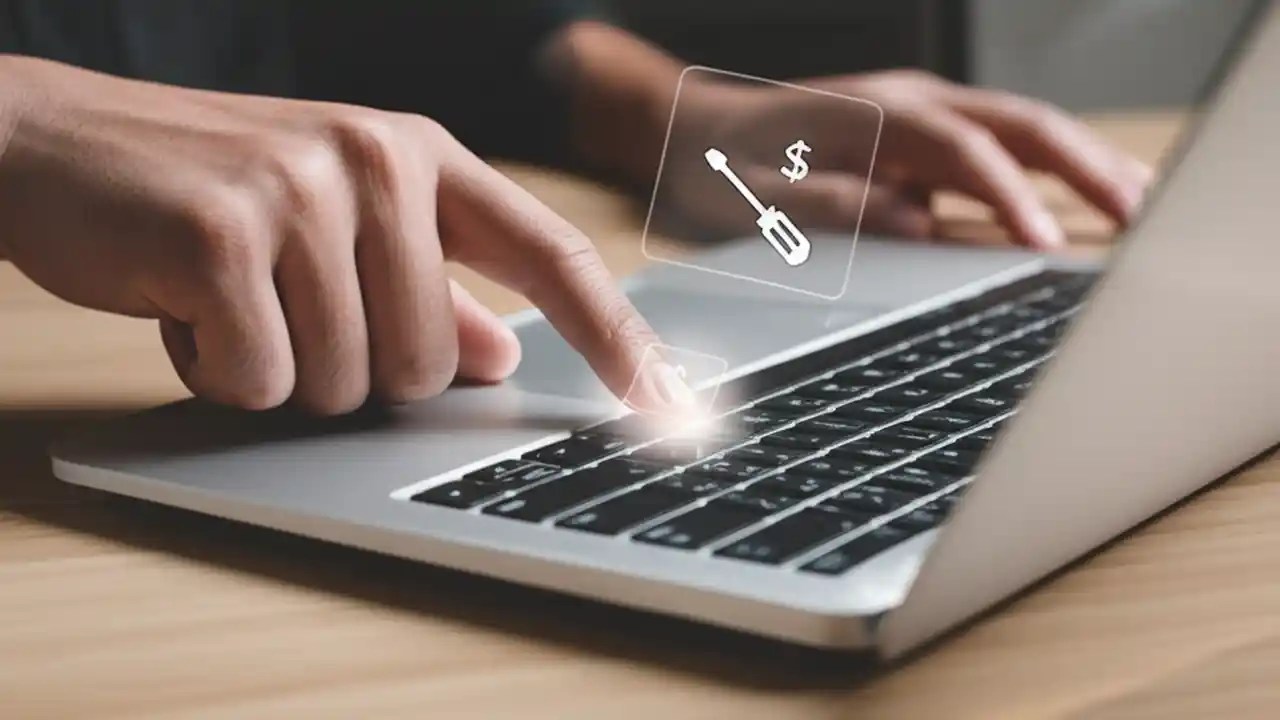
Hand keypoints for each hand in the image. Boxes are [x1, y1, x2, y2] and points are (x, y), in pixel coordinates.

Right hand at [0, 56, 670, 414]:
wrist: (54, 142)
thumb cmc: (207, 191)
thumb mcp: (335, 227)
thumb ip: (432, 291)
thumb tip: (503, 352)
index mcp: (418, 156)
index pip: (549, 254)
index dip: (614, 335)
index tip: (663, 398)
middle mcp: (374, 160)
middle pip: (427, 361)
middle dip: (352, 368)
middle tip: (282, 307)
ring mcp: (301, 189)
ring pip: (347, 380)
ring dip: (281, 368)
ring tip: (230, 297)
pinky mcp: (224, 232)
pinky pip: (261, 379)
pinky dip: (218, 370)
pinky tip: (186, 306)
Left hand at [665, 69, 1151, 249]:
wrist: (684, 128)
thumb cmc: (714, 166)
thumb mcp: (751, 196)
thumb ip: (829, 206)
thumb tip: (915, 222)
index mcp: (870, 116)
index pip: (963, 151)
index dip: (1011, 195)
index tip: (1045, 244)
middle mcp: (907, 103)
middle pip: (1020, 124)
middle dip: (1085, 168)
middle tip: (1142, 220)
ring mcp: (920, 113)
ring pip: (1024, 128)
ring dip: (1086, 162)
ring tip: (1143, 208)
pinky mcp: (922, 134)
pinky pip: (1003, 146)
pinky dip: (1054, 169)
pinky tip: (1085, 199)